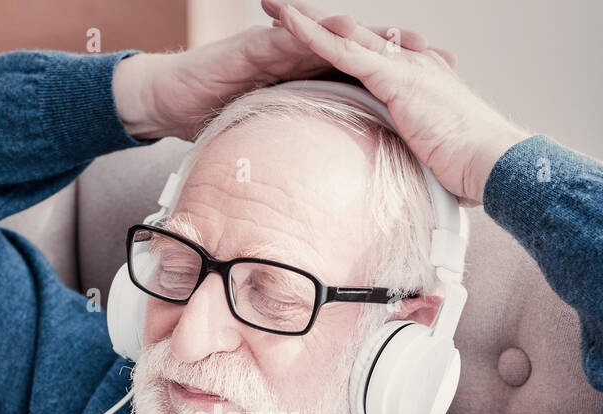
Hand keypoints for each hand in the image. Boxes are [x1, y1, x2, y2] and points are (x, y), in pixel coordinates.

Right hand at [112, 18, 458, 142]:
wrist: (167, 99)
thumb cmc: (212, 117)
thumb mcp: (270, 136)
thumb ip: (302, 149)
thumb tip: (329, 185)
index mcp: (309, 79)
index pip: (361, 75)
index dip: (397, 80)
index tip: (435, 92)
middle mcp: (298, 58)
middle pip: (355, 51)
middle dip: (395, 53)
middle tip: (435, 58)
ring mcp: (277, 49)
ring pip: (329, 39)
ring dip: (365, 40)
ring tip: (399, 46)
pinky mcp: (254, 47)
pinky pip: (288, 40)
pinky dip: (314, 40)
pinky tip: (339, 44)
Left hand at [263, 1, 530, 204]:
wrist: (494, 161)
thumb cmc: (471, 167)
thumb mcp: (434, 154)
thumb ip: (413, 152)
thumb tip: (403, 174)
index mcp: (417, 80)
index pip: (371, 57)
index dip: (341, 46)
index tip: (315, 41)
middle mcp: (410, 64)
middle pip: (353, 37)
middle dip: (317, 23)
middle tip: (280, 9)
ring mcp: (402, 67)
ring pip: (342, 35)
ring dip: (305, 19)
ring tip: (271, 5)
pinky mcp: (394, 78)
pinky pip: (342, 50)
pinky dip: (311, 33)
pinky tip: (284, 22)